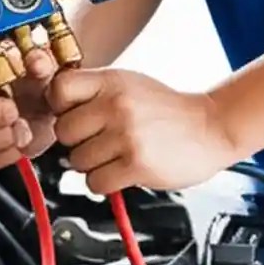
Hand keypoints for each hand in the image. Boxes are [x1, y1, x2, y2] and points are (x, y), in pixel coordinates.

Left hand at [46, 69, 239, 194]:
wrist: (211, 127)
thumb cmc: (166, 109)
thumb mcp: (129, 84)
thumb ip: (93, 92)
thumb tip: (51, 109)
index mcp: (111, 81)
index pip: (59, 89)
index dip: (59, 106)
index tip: (71, 114)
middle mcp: (117, 105)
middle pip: (63, 131)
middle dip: (76, 141)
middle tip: (98, 141)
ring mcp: (127, 135)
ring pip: (77, 161)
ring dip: (92, 165)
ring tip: (115, 156)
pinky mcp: (137, 164)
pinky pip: (95, 182)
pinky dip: (104, 182)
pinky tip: (120, 171)